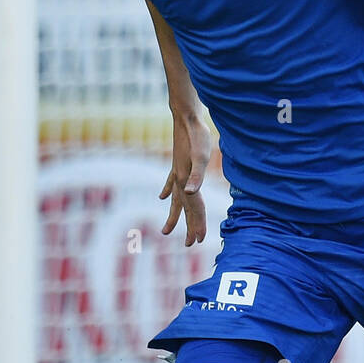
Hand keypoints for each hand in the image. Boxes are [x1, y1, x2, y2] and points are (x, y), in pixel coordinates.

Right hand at [159, 108, 212, 245]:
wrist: (186, 118)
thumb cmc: (197, 136)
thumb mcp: (201, 155)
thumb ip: (197, 174)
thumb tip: (190, 193)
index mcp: (187, 180)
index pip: (194, 207)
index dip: (197, 223)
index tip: (197, 241)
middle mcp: (180, 179)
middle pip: (185, 207)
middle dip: (187, 226)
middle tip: (188, 244)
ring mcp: (177, 172)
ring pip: (176, 199)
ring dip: (174, 214)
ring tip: (165, 230)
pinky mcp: (177, 163)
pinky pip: (171, 183)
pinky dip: (167, 191)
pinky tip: (162, 197)